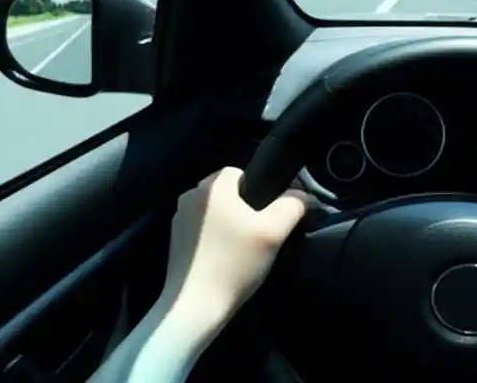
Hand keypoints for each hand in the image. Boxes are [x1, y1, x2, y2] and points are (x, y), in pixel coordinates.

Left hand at [160, 167, 308, 321]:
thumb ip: (292, 205)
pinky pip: (202, 228)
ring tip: (242, 249)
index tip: (269, 216)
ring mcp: (179, 219)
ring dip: (229, 223)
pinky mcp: (174, 241)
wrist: (196, 305)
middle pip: (227, 191)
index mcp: (212, 186)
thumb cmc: (235, 263)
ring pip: (214, 210)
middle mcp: (190, 195)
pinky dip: (214, 238)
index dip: (260, 190)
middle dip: (244, 207)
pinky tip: (224, 259)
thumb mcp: (274, 232)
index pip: (240, 172)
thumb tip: (302, 194)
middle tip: (259, 234)